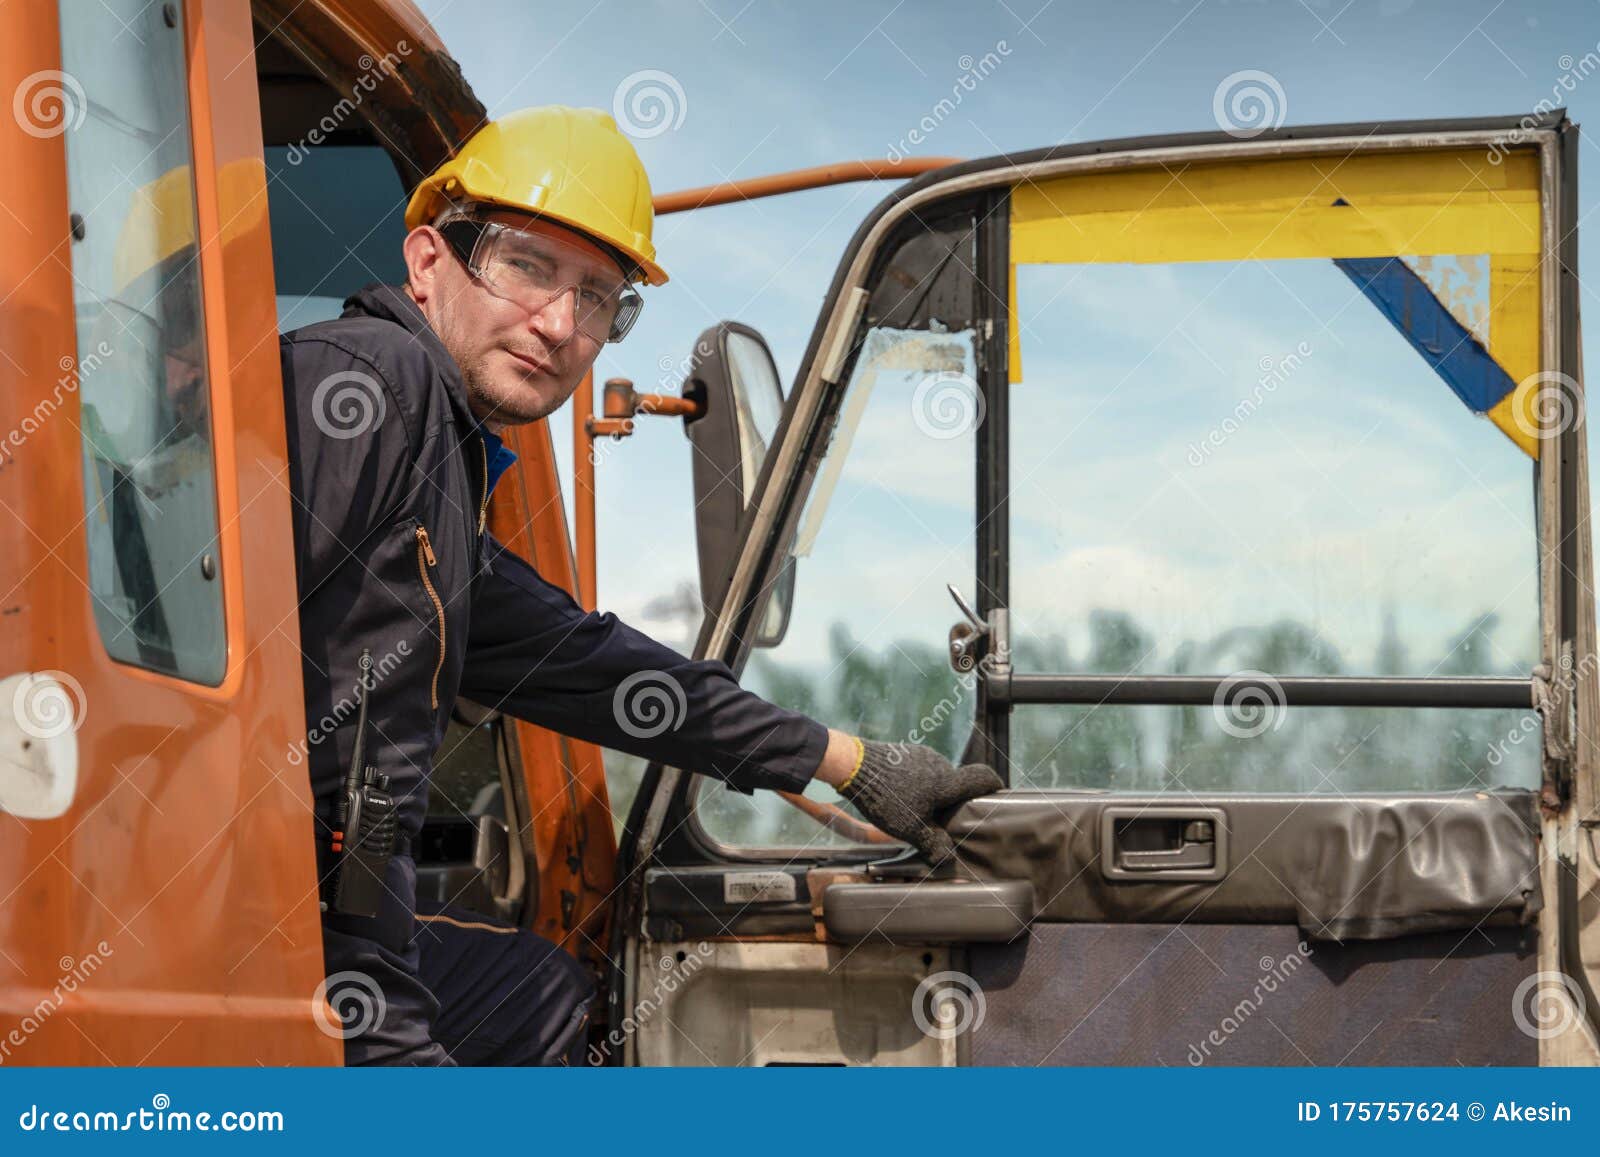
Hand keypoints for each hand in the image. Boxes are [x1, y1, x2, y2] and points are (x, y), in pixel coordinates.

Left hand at [827, 736, 1001, 864]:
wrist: (852, 765)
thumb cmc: (885, 798)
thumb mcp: (909, 828)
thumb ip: (932, 842)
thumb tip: (947, 857)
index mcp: (947, 781)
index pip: (981, 777)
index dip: (993, 785)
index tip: (998, 792)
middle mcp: (939, 764)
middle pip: (956, 782)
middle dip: (953, 800)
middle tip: (943, 820)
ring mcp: (921, 755)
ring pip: (936, 777)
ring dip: (932, 793)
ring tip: (915, 812)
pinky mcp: (904, 752)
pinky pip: (919, 770)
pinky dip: (917, 785)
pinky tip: (900, 798)